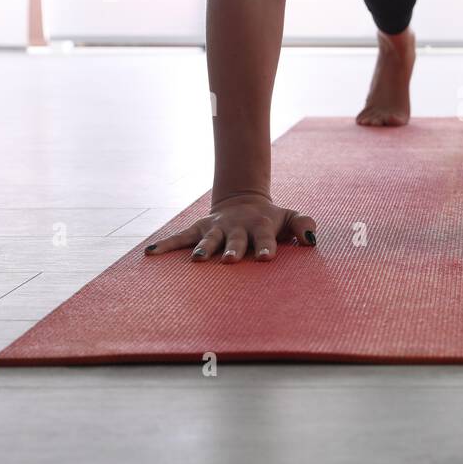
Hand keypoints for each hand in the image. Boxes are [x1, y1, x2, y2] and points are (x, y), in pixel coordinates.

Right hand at [143, 192, 316, 263]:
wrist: (245, 202)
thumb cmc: (272, 219)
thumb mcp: (291, 217)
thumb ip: (304, 225)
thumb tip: (311, 240)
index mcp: (261, 226)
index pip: (265, 238)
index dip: (266, 246)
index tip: (266, 258)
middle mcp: (237, 227)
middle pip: (235, 240)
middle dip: (232, 250)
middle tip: (229, 261)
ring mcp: (216, 227)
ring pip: (208, 239)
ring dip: (203, 248)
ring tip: (196, 260)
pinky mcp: (200, 228)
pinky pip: (181, 236)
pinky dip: (166, 244)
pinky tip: (150, 253)